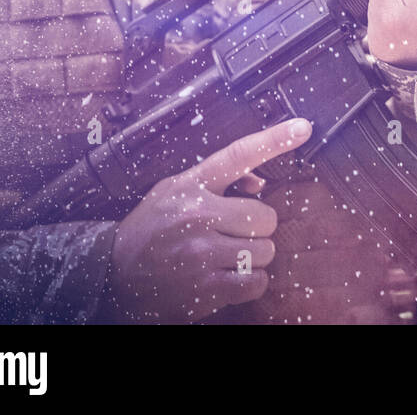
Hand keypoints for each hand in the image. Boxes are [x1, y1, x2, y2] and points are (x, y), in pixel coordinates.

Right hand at [105, 118, 311, 322]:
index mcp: (190, 188)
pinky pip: (256, 282)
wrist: (113, 275)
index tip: (302, 127)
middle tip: (232, 233)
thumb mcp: (173, 191)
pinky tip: (225, 277)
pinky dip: (248, 282)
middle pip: (266, 217)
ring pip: (265, 251)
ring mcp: (202, 255)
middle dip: (257, 228)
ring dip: (252, 257)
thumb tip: (261, 181)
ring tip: (224, 256)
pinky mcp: (206, 289)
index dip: (273, 140)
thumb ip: (218, 181)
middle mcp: (197, 217)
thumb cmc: (151, 228)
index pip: (238, 156)